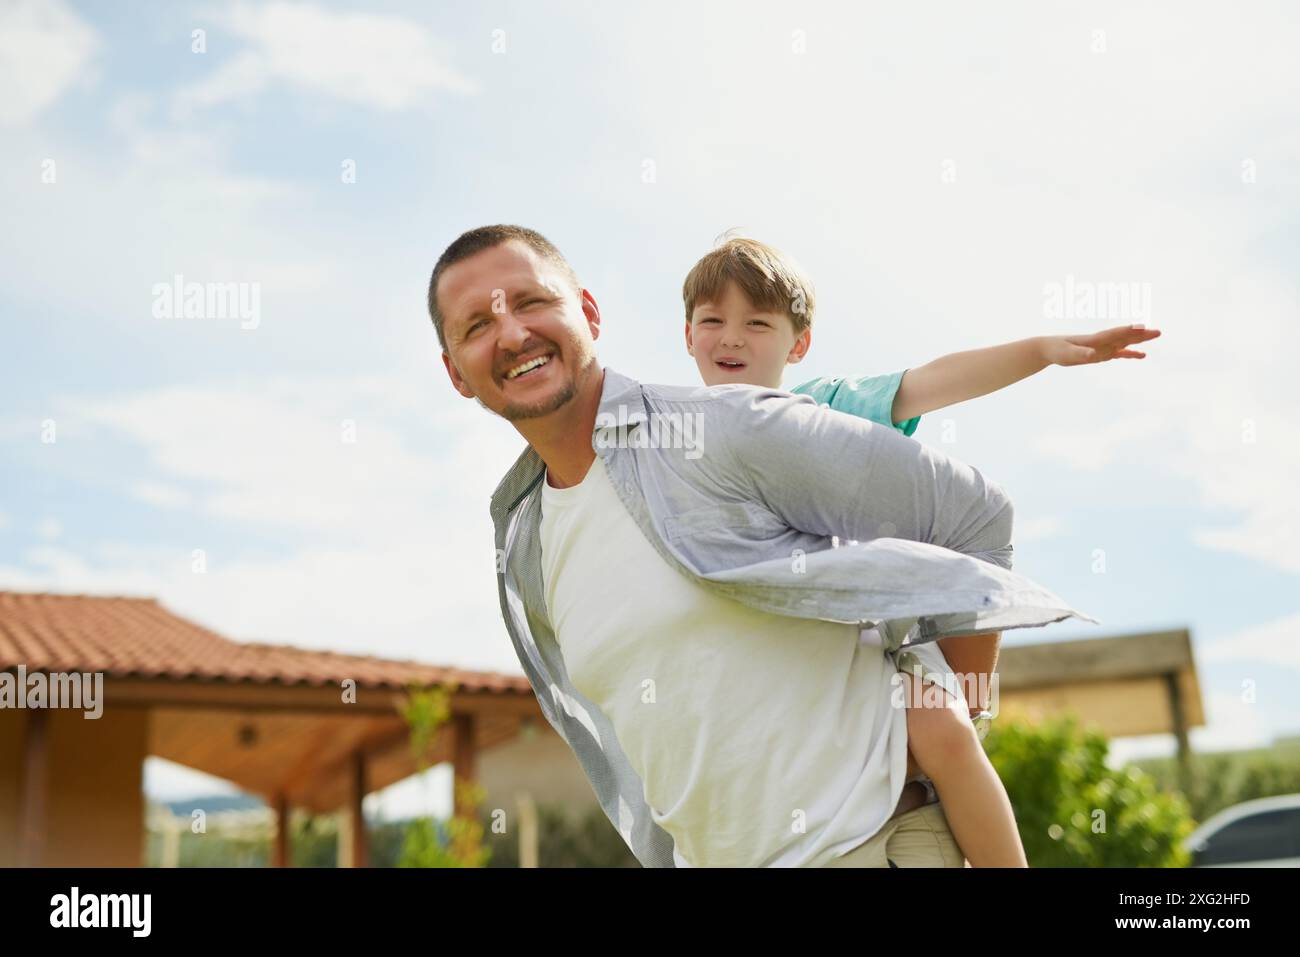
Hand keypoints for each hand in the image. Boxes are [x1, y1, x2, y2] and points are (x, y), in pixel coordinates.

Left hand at [1042, 324, 1161, 365]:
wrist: (1049, 349)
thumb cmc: (1058, 350)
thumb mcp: (1068, 354)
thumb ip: (1081, 354)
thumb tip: (1092, 355)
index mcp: (1095, 339)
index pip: (1115, 334)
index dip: (1129, 331)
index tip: (1143, 327)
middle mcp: (1102, 341)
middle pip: (1125, 336)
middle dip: (1141, 334)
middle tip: (1158, 331)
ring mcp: (1103, 347)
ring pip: (1125, 342)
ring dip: (1139, 340)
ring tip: (1155, 336)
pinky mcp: (1101, 354)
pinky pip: (1119, 353)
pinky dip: (1131, 353)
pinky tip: (1142, 355)